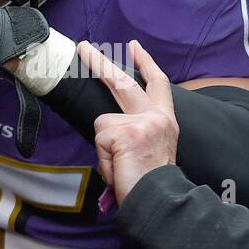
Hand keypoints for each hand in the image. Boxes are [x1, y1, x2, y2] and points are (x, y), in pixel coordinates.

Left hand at [78, 39, 177, 203]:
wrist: (160, 201)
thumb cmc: (153, 184)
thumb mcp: (151, 150)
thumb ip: (136, 132)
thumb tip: (111, 132)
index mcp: (165, 121)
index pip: (157, 83)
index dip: (145, 63)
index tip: (134, 47)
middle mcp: (157, 117)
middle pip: (123, 82)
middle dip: (100, 63)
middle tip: (83, 47)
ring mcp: (142, 123)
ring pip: (103, 124)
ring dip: (105, 150)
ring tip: (120, 167)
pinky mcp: (125, 133)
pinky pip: (100, 140)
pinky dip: (104, 159)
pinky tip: (118, 169)